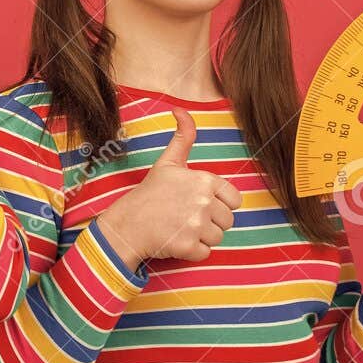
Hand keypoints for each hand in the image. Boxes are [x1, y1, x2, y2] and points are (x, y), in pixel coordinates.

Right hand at [100, 108, 242, 270]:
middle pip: (227, 221)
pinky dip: (193, 251)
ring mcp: (197, 225)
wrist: (128, 224)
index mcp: (204, 180)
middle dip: (210, 222)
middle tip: (185, 216)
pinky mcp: (190, 246)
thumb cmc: (150, 193)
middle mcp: (204, 202)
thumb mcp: (168, 162)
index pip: (235, 200)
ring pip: (218, 237)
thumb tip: (180, 110)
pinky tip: (177, 239)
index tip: (198, 203)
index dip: (219, 204)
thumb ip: (183, 137)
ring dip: (201, 236)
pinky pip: (205, 253)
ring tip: (180, 227)